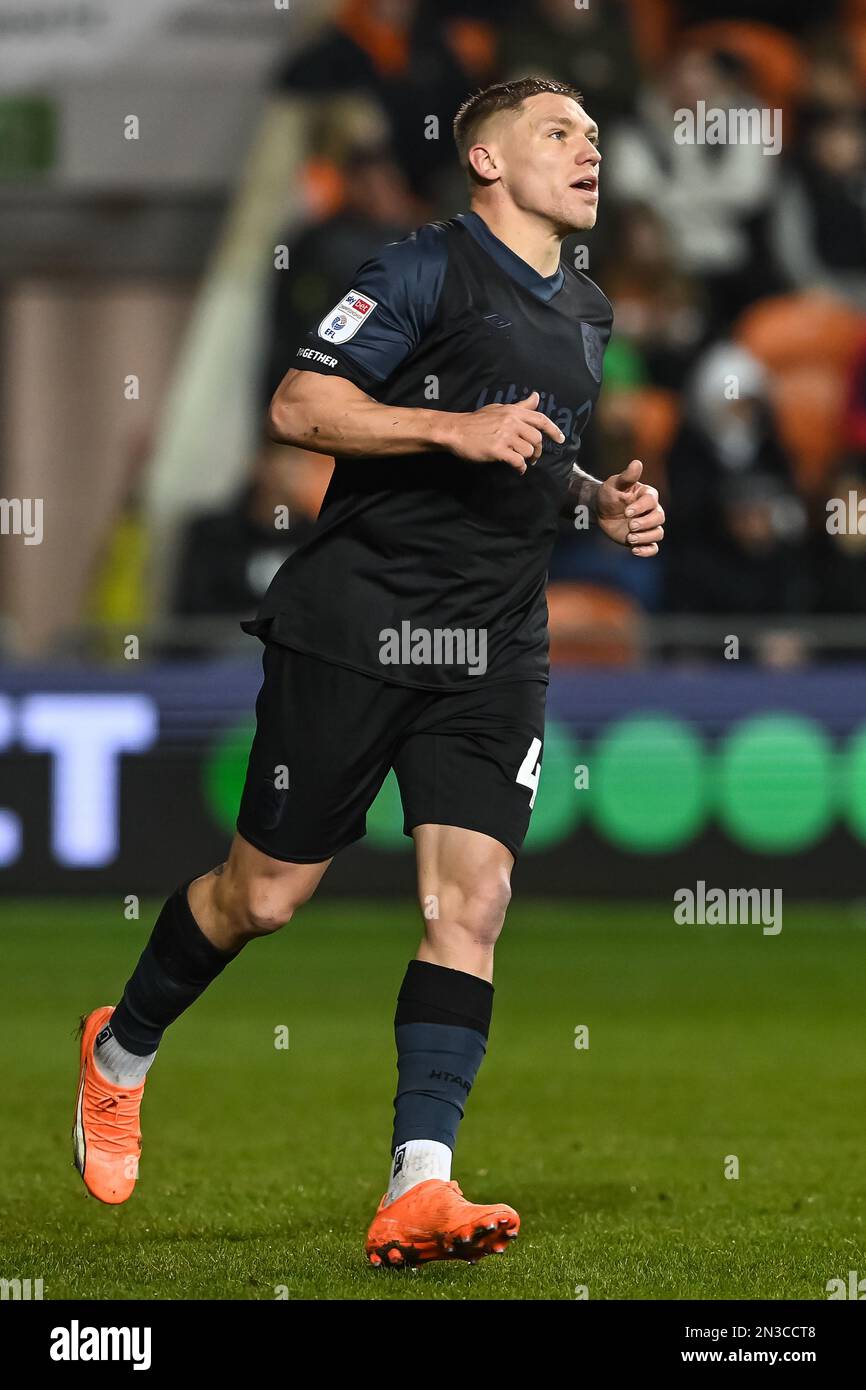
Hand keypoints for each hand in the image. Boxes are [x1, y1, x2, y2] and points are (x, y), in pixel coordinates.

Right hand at [443, 390, 564, 472]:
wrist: (456, 430)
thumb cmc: (476, 421)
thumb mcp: (499, 409)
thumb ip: (520, 406)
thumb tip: (536, 396)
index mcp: (513, 412)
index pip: (540, 420)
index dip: (554, 430)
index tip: (561, 439)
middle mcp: (512, 422)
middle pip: (537, 439)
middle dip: (538, 450)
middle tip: (533, 457)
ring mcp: (505, 436)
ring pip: (529, 451)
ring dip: (527, 459)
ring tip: (522, 461)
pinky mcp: (498, 450)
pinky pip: (517, 461)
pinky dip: (520, 467)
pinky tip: (517, 469)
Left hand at [597, 459, 664, 556]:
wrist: (601, 510)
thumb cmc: (609, 494)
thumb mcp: (615, 484)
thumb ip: (627, 476)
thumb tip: (637, 462)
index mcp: (647, 496)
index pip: (651, 501)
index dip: (641, 507)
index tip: (627, 511)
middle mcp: (652, 510)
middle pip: (659, 518)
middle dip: (645, 523)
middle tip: (630, 526)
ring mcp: (649, 526)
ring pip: (658, 533)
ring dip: (646, 538)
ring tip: (630, 538)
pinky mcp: (643, 539)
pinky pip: (653, 548)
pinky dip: (647, 551)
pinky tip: (634, 551)